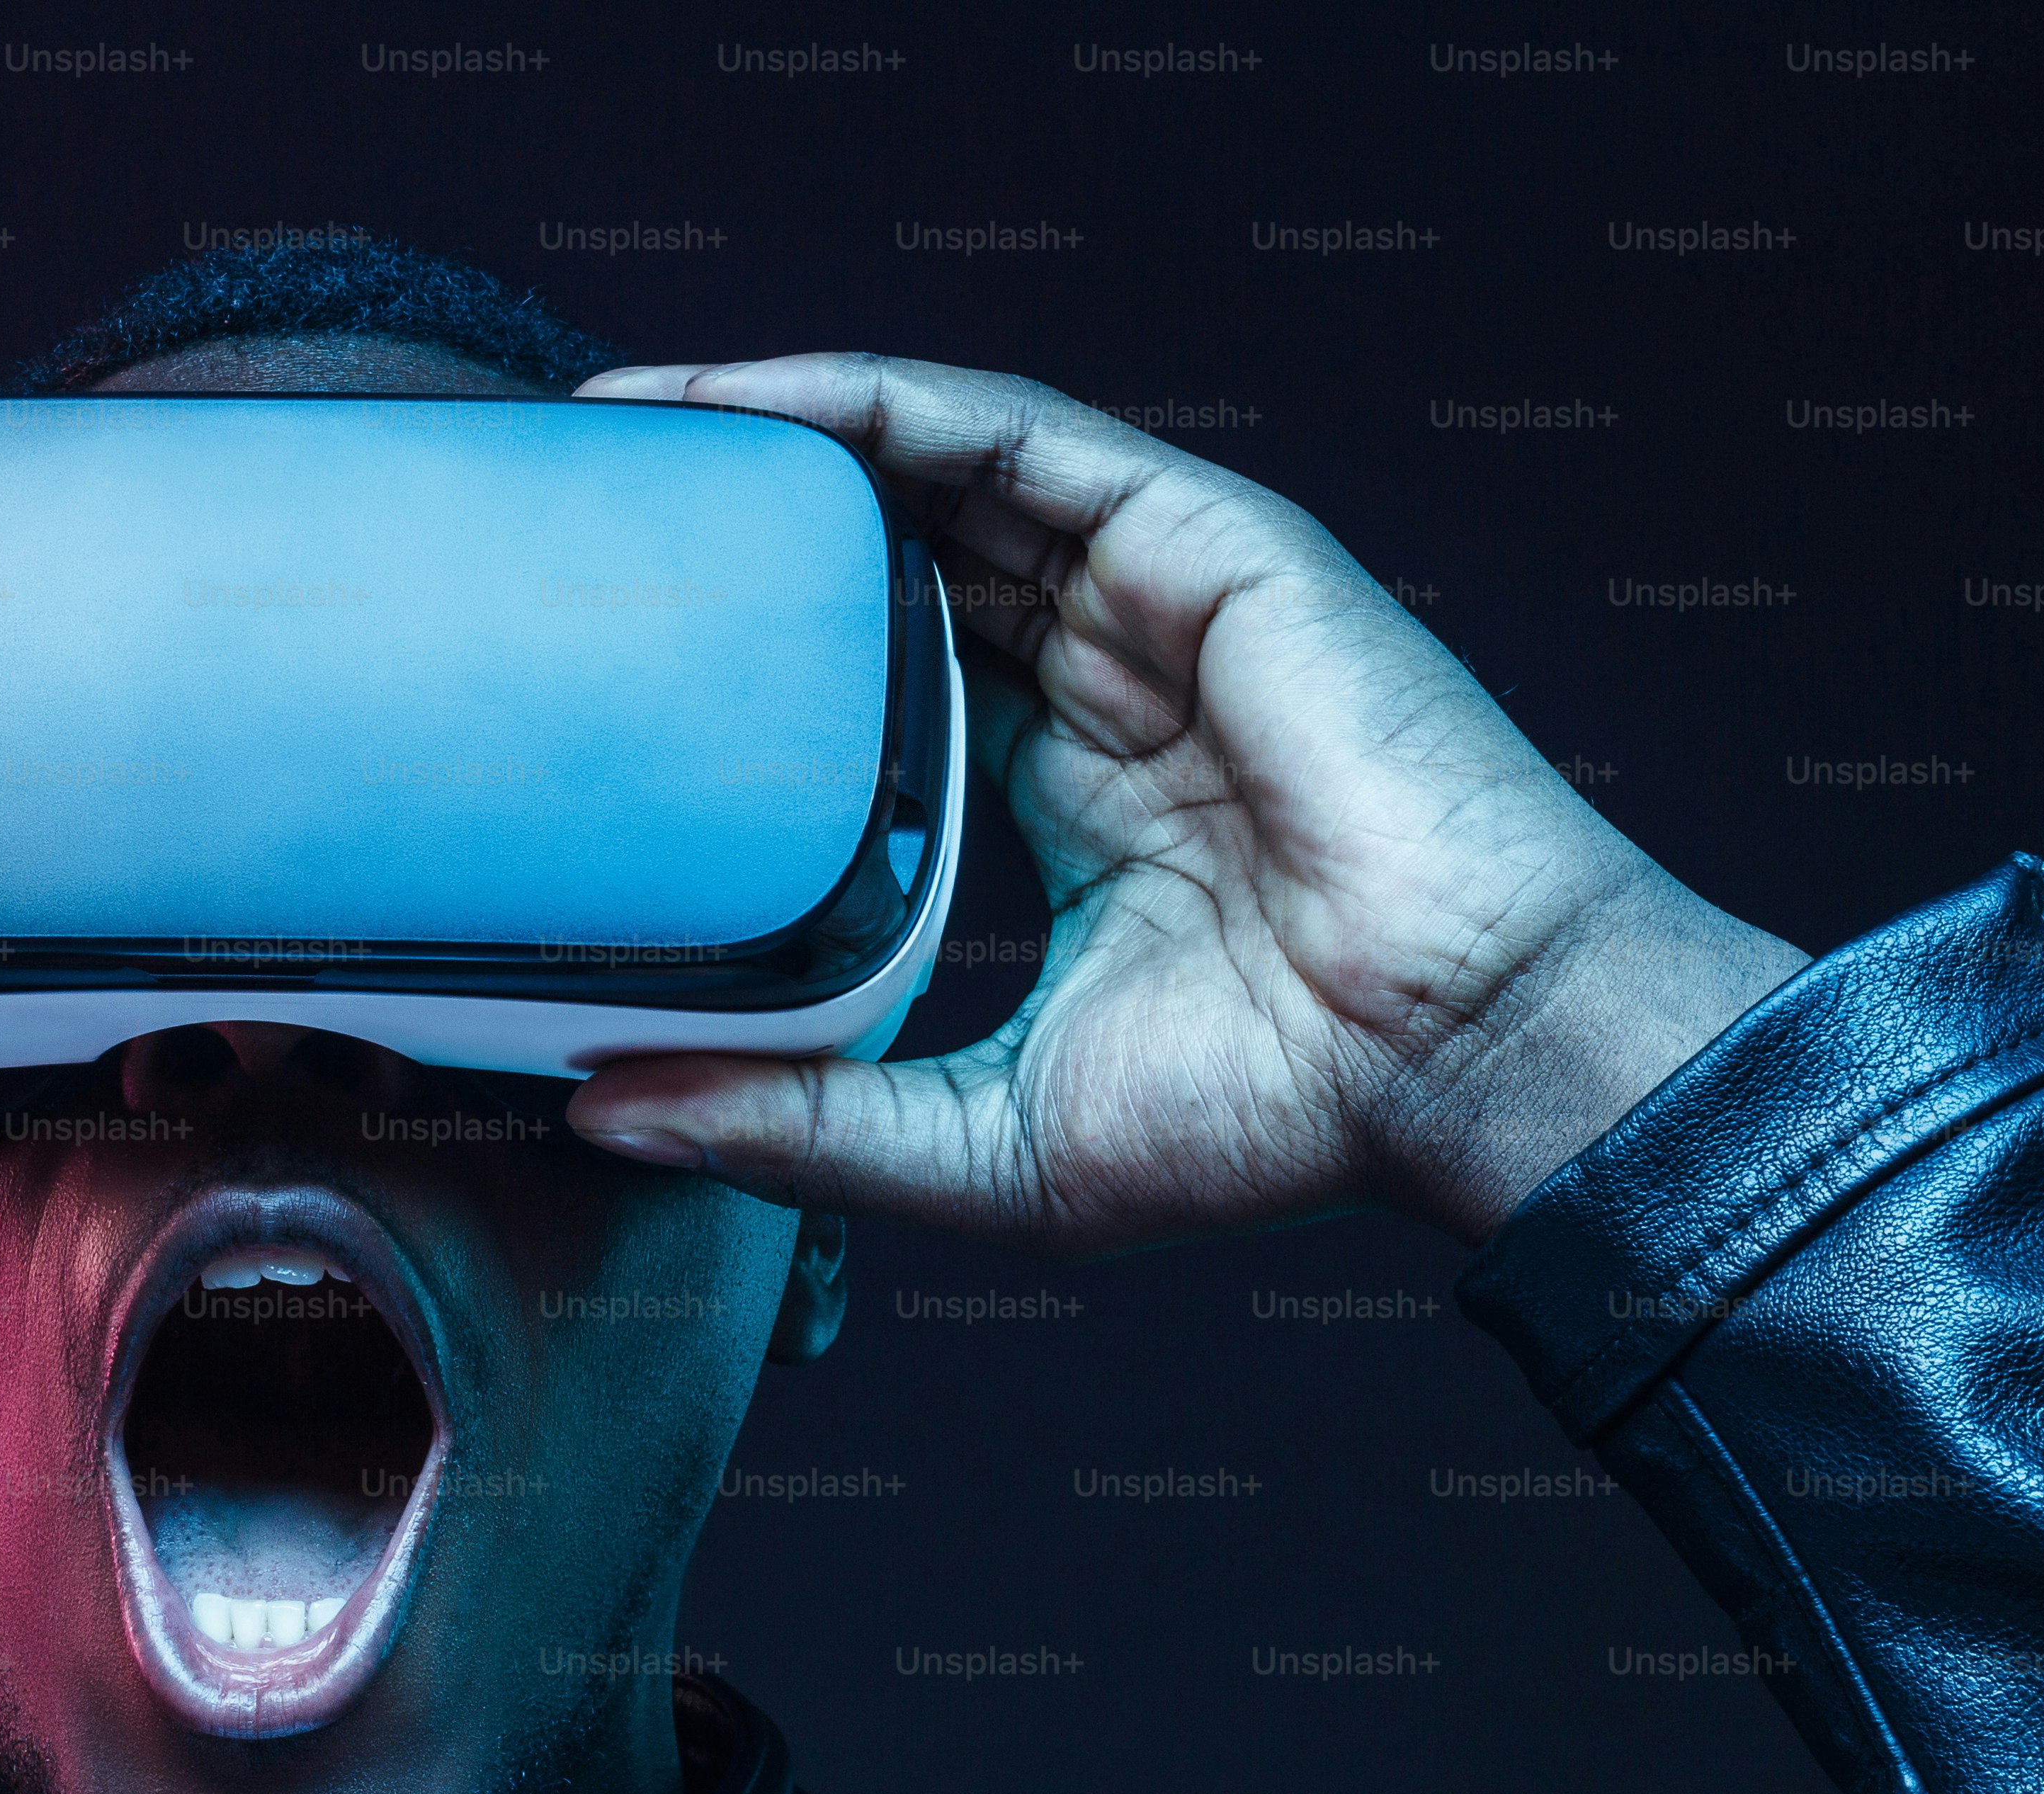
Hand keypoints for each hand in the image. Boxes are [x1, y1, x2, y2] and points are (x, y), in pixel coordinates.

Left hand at [562, 355, 1806, 1249]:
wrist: (1462, 1063)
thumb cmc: (1274, 1120)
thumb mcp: (978, 1144)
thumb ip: (797, 1121)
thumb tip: (603, 1113)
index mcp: (1067, 788)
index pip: (883, 673)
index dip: (753, 649)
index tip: (602, 652)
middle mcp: (1104, 677)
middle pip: (896, 551)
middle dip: (744, 517)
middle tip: (581, 509)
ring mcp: (1157, 603)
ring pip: (938, 467)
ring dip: (783, 427)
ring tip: (631, 420)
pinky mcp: (1207, 545)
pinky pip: (1015, 437)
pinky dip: (886, 404)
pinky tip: (764, 400)